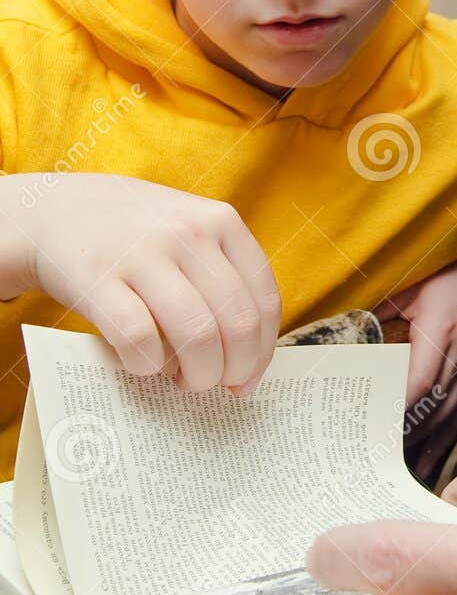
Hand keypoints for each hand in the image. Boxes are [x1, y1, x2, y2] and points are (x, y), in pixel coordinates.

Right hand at [11, 172, 280, 392]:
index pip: (263, 300)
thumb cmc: (136, 235)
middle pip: (237, 324)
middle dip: (232, 370)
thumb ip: (223, 277)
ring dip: (197, 375)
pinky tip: (143, 362)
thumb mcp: (190, 231)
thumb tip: (250, 357)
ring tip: (184, 380)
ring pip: (198, 336)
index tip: (247, 378)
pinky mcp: (98, 280)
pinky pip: (140, 340)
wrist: (55, 210)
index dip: (261, 351)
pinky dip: (148, 365)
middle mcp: (188, 234)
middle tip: (215, 384)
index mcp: (221, 222)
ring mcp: (142, 254)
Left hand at [378, 247, 456, 480]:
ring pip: (451, 414)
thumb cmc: (452, 271)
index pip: (419, 380)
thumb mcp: (414, 282)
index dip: (399, 408)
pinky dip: (449, 438)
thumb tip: (350, 330)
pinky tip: (432, 460)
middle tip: (377, 460)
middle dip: (407, 436)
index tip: (376, 429)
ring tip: (401, 471)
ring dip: (427, 444)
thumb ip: (383, 307)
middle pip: (433, 406)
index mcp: (442, 328)